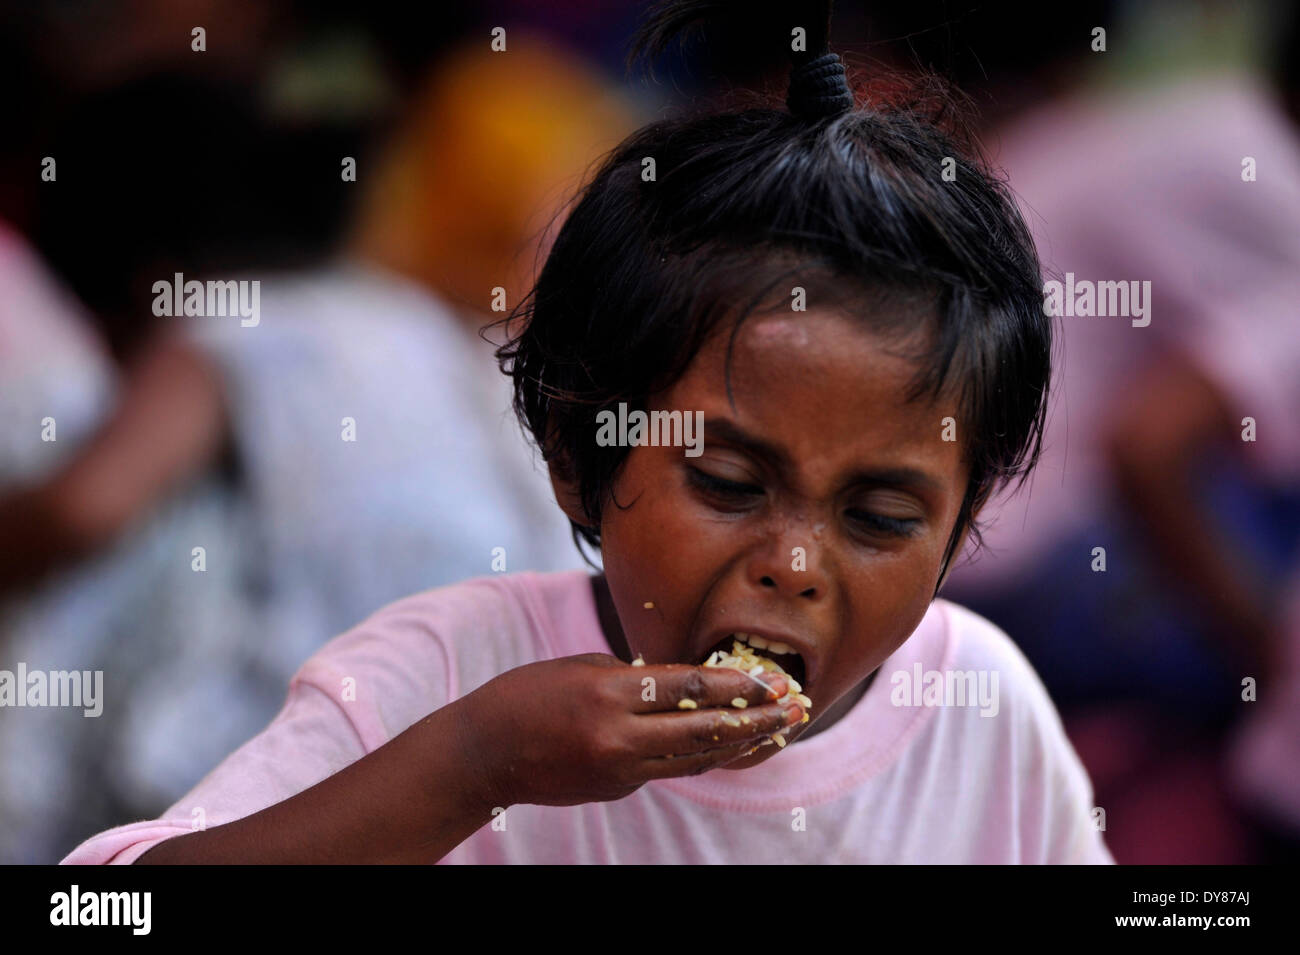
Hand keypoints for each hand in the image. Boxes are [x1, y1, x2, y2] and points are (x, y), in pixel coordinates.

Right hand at [453, 653, 802, 807]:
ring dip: (741, 743)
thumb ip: (637, 678)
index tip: (770, 680)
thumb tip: (687, 686)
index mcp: (609, 691)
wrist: (484, 752)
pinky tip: (730, 743)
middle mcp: (618, 735)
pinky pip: (668, 768)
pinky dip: (701, 754)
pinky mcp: (616, 788)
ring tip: (779, 731)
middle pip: (704, 730)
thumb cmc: (530, 694)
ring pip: (695, 758)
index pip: (687, 687)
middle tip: (795, 708)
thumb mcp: (584, 667)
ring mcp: (618, 768)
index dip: (735, 684)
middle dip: (755, 719)